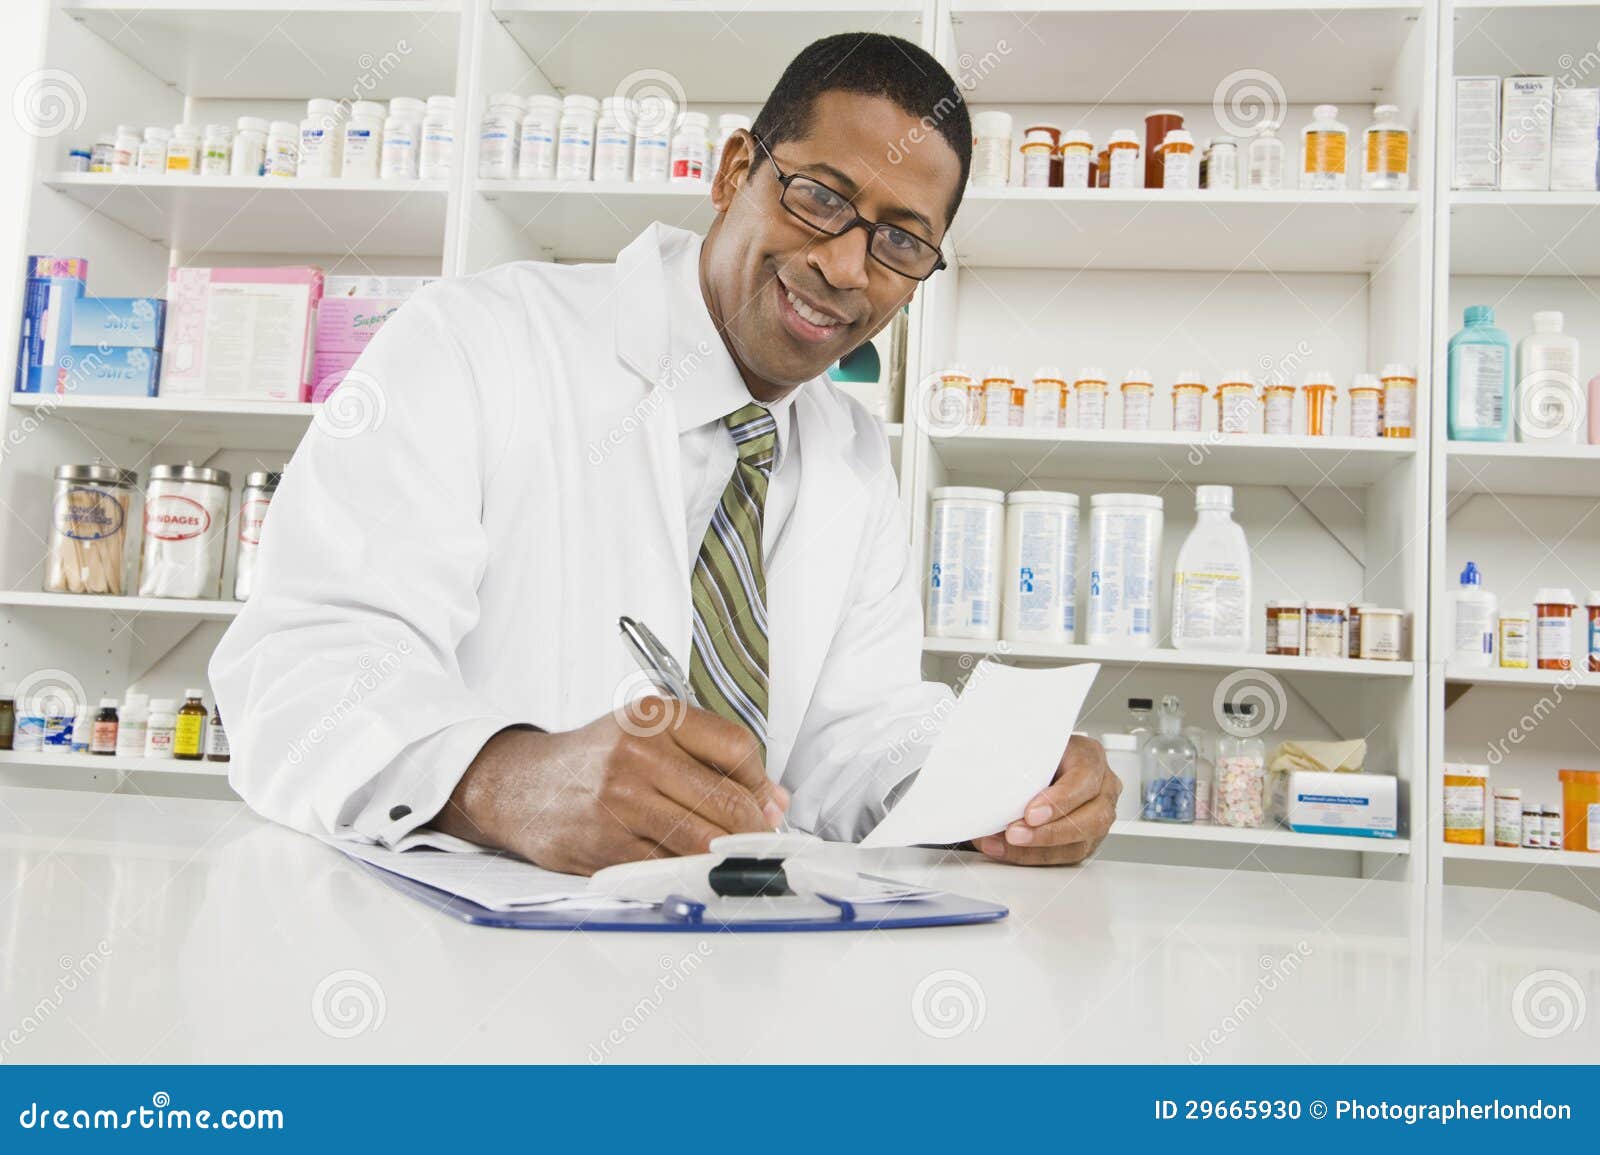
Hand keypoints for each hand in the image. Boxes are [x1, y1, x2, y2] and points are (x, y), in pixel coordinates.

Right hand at [430, 698, 789, 874]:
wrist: (519, 785)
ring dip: (730, 856)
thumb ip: (710, 757)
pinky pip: (670, 867)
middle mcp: (638, 754)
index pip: (736, 746)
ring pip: (704, 841)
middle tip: (761, 838)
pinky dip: (693, 873)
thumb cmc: (593, 761)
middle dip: (755, 828)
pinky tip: (694, 867)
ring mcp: (620, 802)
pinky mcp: (607, 845)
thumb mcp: (648, 735)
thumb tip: (774, 800)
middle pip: (727, 800)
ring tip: (734, 855)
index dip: (762, 782)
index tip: (767, 802)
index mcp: (655, 717)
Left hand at [972, 734, 1118, 865]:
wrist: (1036, 764)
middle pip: (1092, 818)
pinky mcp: (1085, 839)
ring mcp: (1098, 816)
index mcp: (1091, 757)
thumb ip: (1018, 757)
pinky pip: (1065, 856)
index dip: (1060, 800)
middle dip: (1049, 832)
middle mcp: (1102, 788)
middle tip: (1015, 834)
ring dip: (1038, 849)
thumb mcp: (1030, 745)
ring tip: (1004, 845)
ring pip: (1080, 843)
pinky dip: (1034, 856)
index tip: (1030, 813)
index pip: (1085, 779)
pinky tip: (1009, 851)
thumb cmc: (1036, 752)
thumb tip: (988, 775)